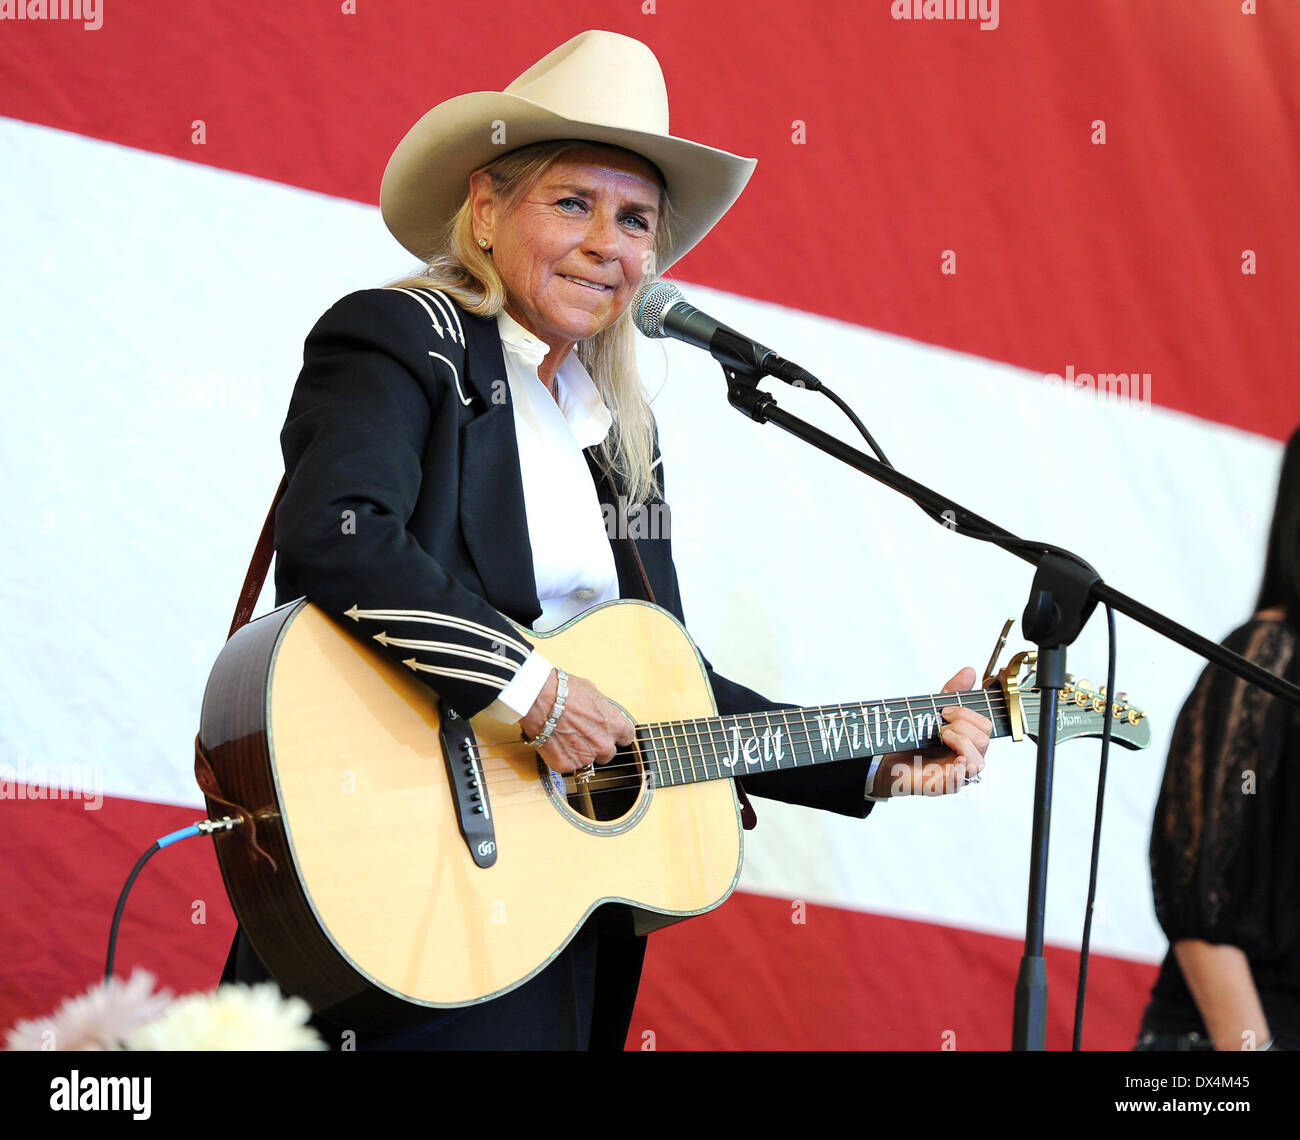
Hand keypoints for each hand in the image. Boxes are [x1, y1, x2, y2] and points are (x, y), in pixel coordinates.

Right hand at [521, 669, 634, 773]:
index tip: (609, 734)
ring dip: (580, 753)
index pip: (627, 738)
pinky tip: (555, 743)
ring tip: (566, 737)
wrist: (539, 698)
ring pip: (588, 761)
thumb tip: (600, 713)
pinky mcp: (567, 765)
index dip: (617, 735)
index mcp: (615, 725)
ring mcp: (586, 757)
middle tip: (583, 735)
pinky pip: (569, 765)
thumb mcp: (593, 693)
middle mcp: (604, 744)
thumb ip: (602, 710)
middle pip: (609, 753)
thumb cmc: (564, 691)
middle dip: (598, 746)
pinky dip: (563, 757)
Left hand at [869, 667, 991, 798]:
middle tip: (940, 724)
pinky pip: (962, 779)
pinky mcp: (945, 786)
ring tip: (940, 736)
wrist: (887, 761)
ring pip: (979, 759)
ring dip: (959, 740)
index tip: (944, 710)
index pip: (985, 725)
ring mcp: (958, 774)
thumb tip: (970, 671)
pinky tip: (950, 758)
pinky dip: (958, 767)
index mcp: (968, 741)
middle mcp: (967, 757)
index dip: (967, 712)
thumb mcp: (933, 710)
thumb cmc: (913, 739)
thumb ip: (952, 692)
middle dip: (962, 723)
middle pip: (985, 738)